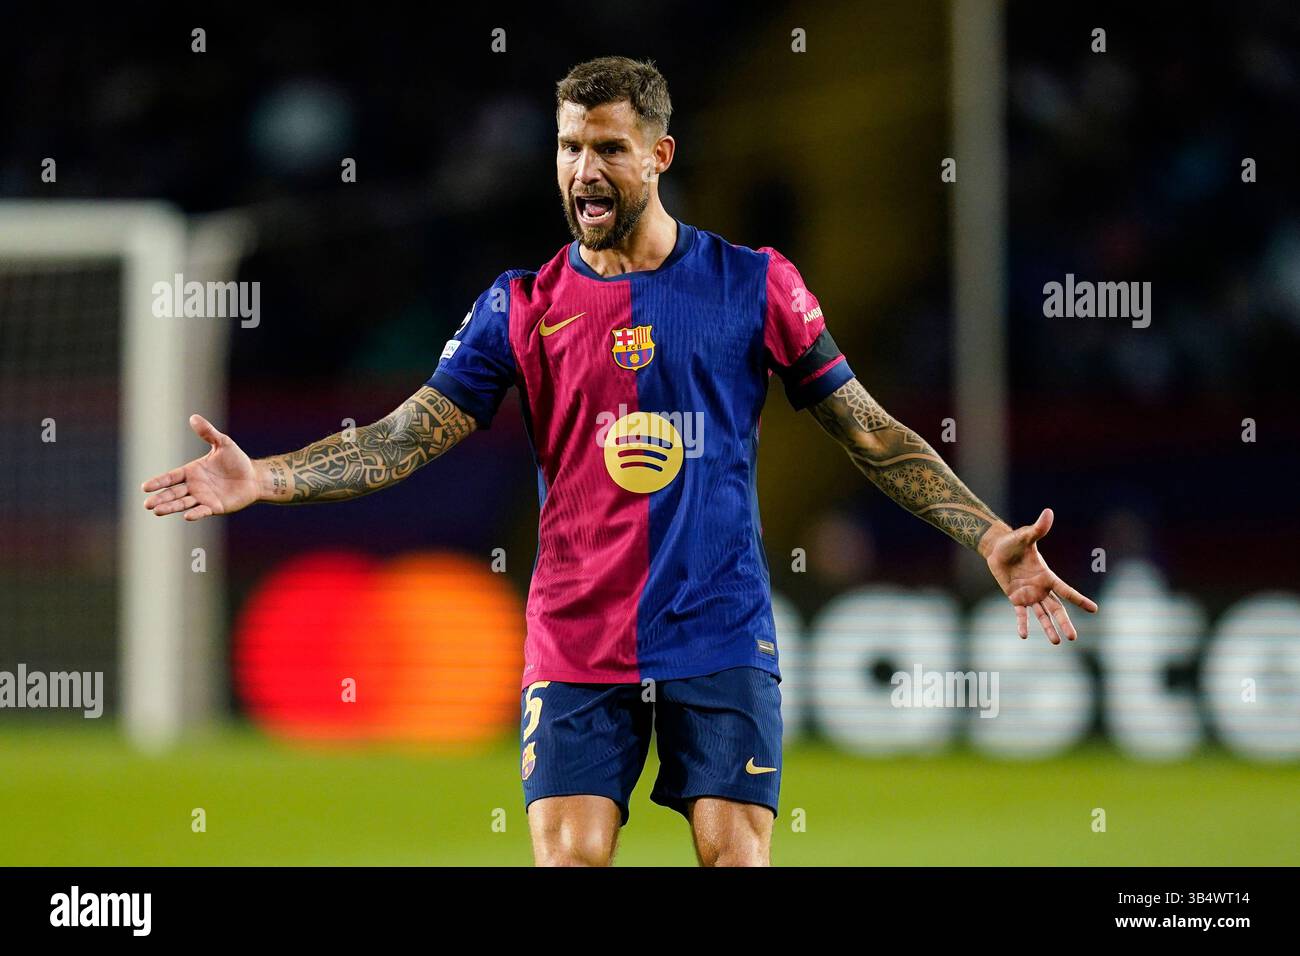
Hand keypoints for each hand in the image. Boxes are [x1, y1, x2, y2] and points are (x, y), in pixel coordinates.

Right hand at [141, 414, 262, 520]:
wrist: (254, 477)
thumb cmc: (237, 460)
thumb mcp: (223, 443)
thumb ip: (208, 432)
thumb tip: (193, 417)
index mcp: (192, 471)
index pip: (171, 477)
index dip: (158, 482)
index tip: (145, 487)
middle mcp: (194, 486)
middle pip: (173, 493)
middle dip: (160, 498)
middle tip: (147, 504)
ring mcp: (203, 498)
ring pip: (183, 503)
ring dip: (171, 507)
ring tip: (157, 511)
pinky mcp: (214, 507)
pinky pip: (202, 511)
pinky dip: (195, 513)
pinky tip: (187, 516)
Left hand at [981, 508, 1097, 643]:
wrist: (998, 549)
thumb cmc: (1014, 541)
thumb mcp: (1025, 536)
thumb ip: (1038, 528)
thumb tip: (1048, 512)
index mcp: (1047, 576)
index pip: (1067, 590)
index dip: (1080, 600)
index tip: (1095, 609)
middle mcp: (1041, 588)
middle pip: (1057, 608)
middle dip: (1065, 622)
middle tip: (1074, 638)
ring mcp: (1029, 595)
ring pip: (1042, 614)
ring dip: (1049, 627)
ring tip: (1056, 642)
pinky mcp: (1015, 598)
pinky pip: (1020, 614)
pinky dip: (1022, 624)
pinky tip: (1024, 635)